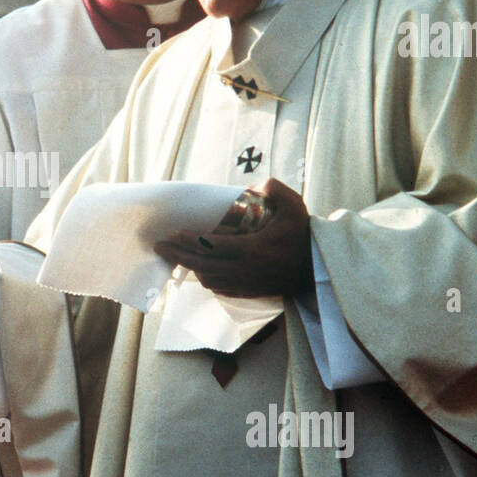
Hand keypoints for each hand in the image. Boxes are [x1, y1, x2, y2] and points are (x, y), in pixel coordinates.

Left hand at [153, 178, 313, 297]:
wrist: (318, 267)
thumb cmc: (304, 234)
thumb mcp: (294, 205)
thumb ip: (275, 189)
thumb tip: (253, 185)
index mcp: (253, 248)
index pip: (213, 246)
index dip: (191, 241)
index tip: (174, 233)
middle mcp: (246, 269)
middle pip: (202, 265)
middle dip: (178, 255)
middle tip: (159, 246)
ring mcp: (247, 283)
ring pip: (209, 279)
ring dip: (191, 268)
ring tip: (177, 255)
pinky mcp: (250, 291)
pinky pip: (220, 288)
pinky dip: (207, 279)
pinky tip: (200, 270)